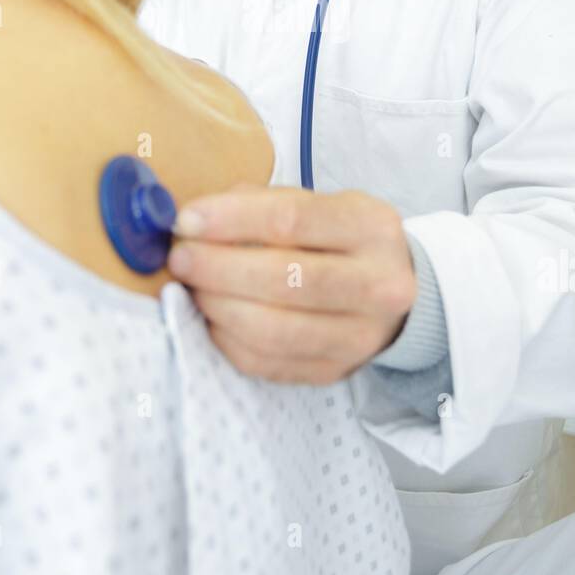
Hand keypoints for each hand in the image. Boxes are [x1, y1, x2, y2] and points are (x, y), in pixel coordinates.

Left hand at [165, 185, 416, 384]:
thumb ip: (261, 206)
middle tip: (181, 258)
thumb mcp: (319, 204)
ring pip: (274, 329)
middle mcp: (378, 284)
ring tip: (193, 288)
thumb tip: (194, 222)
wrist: (393, 289)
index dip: (231, 220)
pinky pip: (268, 363)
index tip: (187, 219)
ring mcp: (361, 335)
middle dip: (218, 268)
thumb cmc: (340, 240)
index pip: (292, 220)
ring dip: (218, 307)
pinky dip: (228, 340)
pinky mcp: (337, 371)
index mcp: (371, 227)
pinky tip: (212, 318)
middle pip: (284, 279)